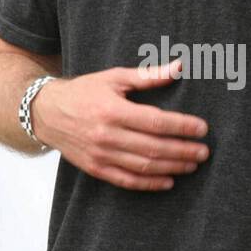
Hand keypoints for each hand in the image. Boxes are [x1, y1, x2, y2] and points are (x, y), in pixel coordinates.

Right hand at [32, 57, 209, 189]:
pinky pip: (127, 180)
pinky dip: (149, 183)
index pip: (155, 121)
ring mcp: (100, 155)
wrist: (46, 113)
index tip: (202, 128)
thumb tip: (178, 67)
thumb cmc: (84, 92)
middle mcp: (106, 135)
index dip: (182, 126)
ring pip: (144, 166)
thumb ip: (147, 76)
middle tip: (204, 151)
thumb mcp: (114, 78)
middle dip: (183, 150)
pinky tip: (168, 181)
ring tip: (192, 165)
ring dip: (172, 167)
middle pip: (153, 147)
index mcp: (113, 110)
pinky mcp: (96, 168)